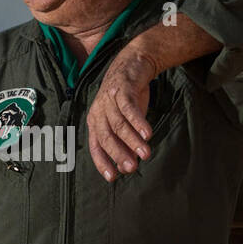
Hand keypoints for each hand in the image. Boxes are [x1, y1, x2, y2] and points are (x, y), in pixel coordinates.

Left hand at [87, 43, 156, 181]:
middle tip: (132, 168)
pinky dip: (138, 121)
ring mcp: (108, 100)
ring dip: (132, 140)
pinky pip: (129, 108)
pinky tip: (147, 133)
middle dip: (119, 154)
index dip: (103, 162)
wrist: (133, 66)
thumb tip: (129, 168)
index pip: (96, 147)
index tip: (113, 177)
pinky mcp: (122, 90)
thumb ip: (125, 143)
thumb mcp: (125, 122)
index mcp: (95, 123)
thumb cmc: (127, 100)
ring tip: (146, 153)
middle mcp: (98, 112)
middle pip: (107, 137)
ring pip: (119, 124)